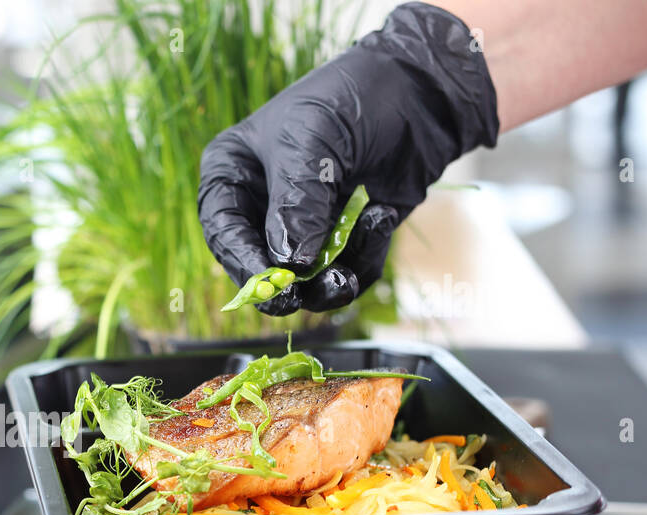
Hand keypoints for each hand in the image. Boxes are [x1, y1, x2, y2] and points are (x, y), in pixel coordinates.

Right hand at [198, 2, 498, 315]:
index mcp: (234, 175)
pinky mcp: (346, 239)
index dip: (241, 260)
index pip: (223, 229)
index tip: (271, 282)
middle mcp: (263, 206)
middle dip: (289, 282)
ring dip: (330, 279)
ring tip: (354, 262)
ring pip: (306, 280)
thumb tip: (291, 262)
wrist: (423, 90)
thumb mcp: (311, 142)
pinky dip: (366, 253)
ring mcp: (306, 226)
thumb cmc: (351, 99)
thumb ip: (296, 204)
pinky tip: (381, 214)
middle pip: (261, 265)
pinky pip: (347, 269)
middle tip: (309, 292)